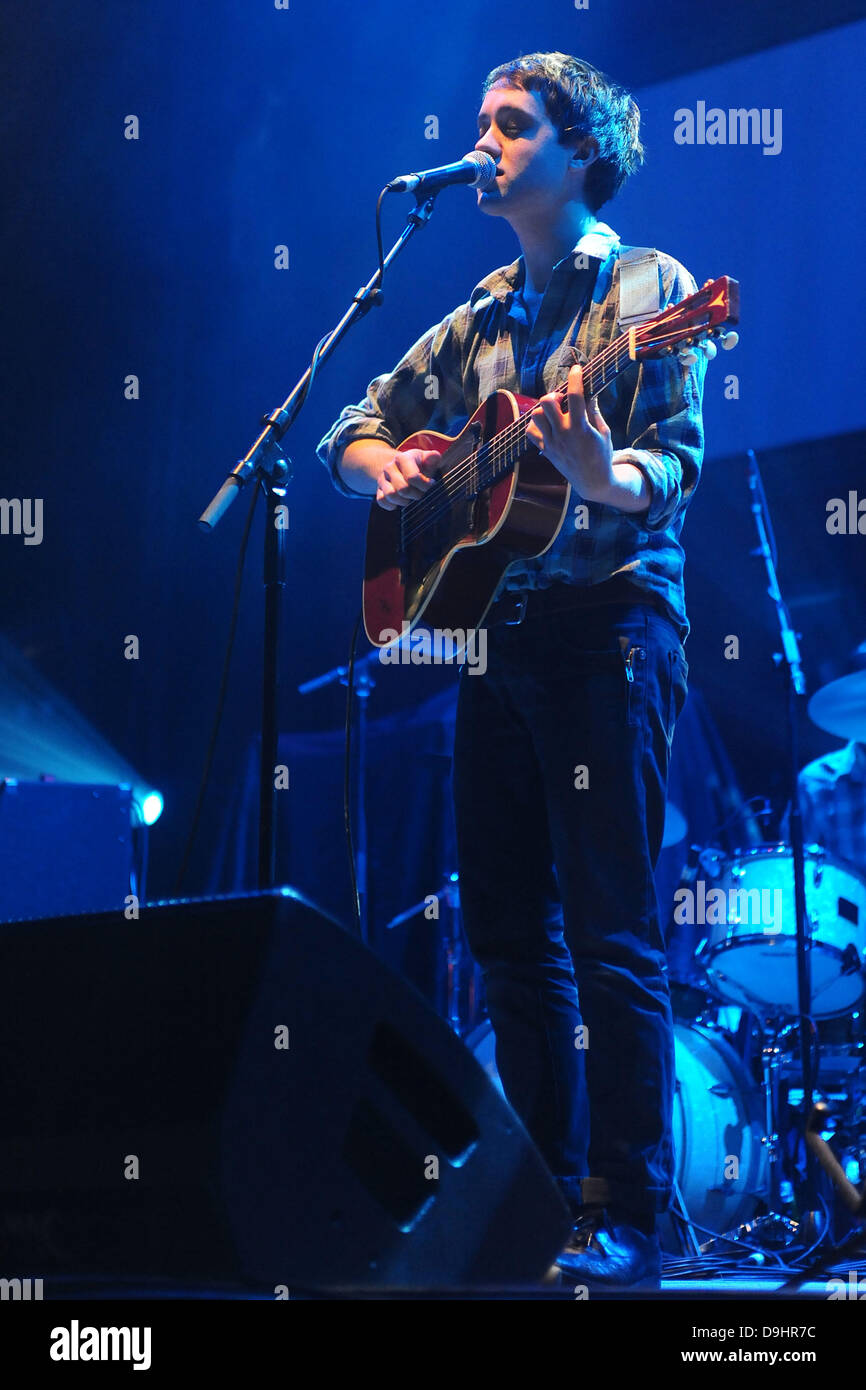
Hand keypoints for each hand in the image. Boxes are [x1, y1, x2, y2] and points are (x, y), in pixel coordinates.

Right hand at [375, 448, 439, 509]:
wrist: (401, 467)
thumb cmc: (417, 465)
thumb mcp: (426, 459)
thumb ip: (432, 457)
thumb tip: (436, 456)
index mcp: (402, 458)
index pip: (412, 477)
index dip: (424, 485)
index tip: (430, 484)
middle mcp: (389, 467)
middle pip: (403, 488)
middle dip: (416, 494)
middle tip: (421, 493)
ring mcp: (382, 479)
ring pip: (391, 495)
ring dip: (404, 501)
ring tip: (411, 498)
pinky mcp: (378, 489)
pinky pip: (381, 501)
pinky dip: (392, 505)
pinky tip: (400, 502)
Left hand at [525, 363, 614, 499]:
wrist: (593, 482)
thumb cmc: (602, 455)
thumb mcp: (603, 431)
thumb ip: (594, 411)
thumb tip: (588, 392)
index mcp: (580, 428)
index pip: (574, 396)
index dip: (575, 378)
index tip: (576, 369)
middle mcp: (563, 434)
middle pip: (546, 402)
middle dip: (554, 395)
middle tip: (563, 400)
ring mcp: (551, 443)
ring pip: (535, 416)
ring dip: (544, 410)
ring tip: (555, 413)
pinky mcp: (545, 450)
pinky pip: (530, 432)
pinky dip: (535, 425)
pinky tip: (547, 425)